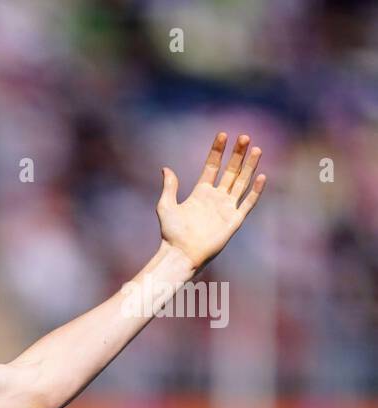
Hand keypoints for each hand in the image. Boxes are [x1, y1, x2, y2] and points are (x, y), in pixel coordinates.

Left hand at [157, 132, 265, 271]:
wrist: (180, 254)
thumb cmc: (171, 233)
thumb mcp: (166, 206)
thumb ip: (170, 187)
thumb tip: (166, 168)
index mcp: (200, 192)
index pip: (212, 166)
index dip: (217, 151)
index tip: (223, 135)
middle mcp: (216, 198)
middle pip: (230, 171)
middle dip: (237, 154)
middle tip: (244, 137)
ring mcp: (226, 208)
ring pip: (241, 183)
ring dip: (249, 167)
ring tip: (256, 149)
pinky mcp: (234, 220)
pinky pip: (248, 203)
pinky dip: (255, 191)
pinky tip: (261, 176)